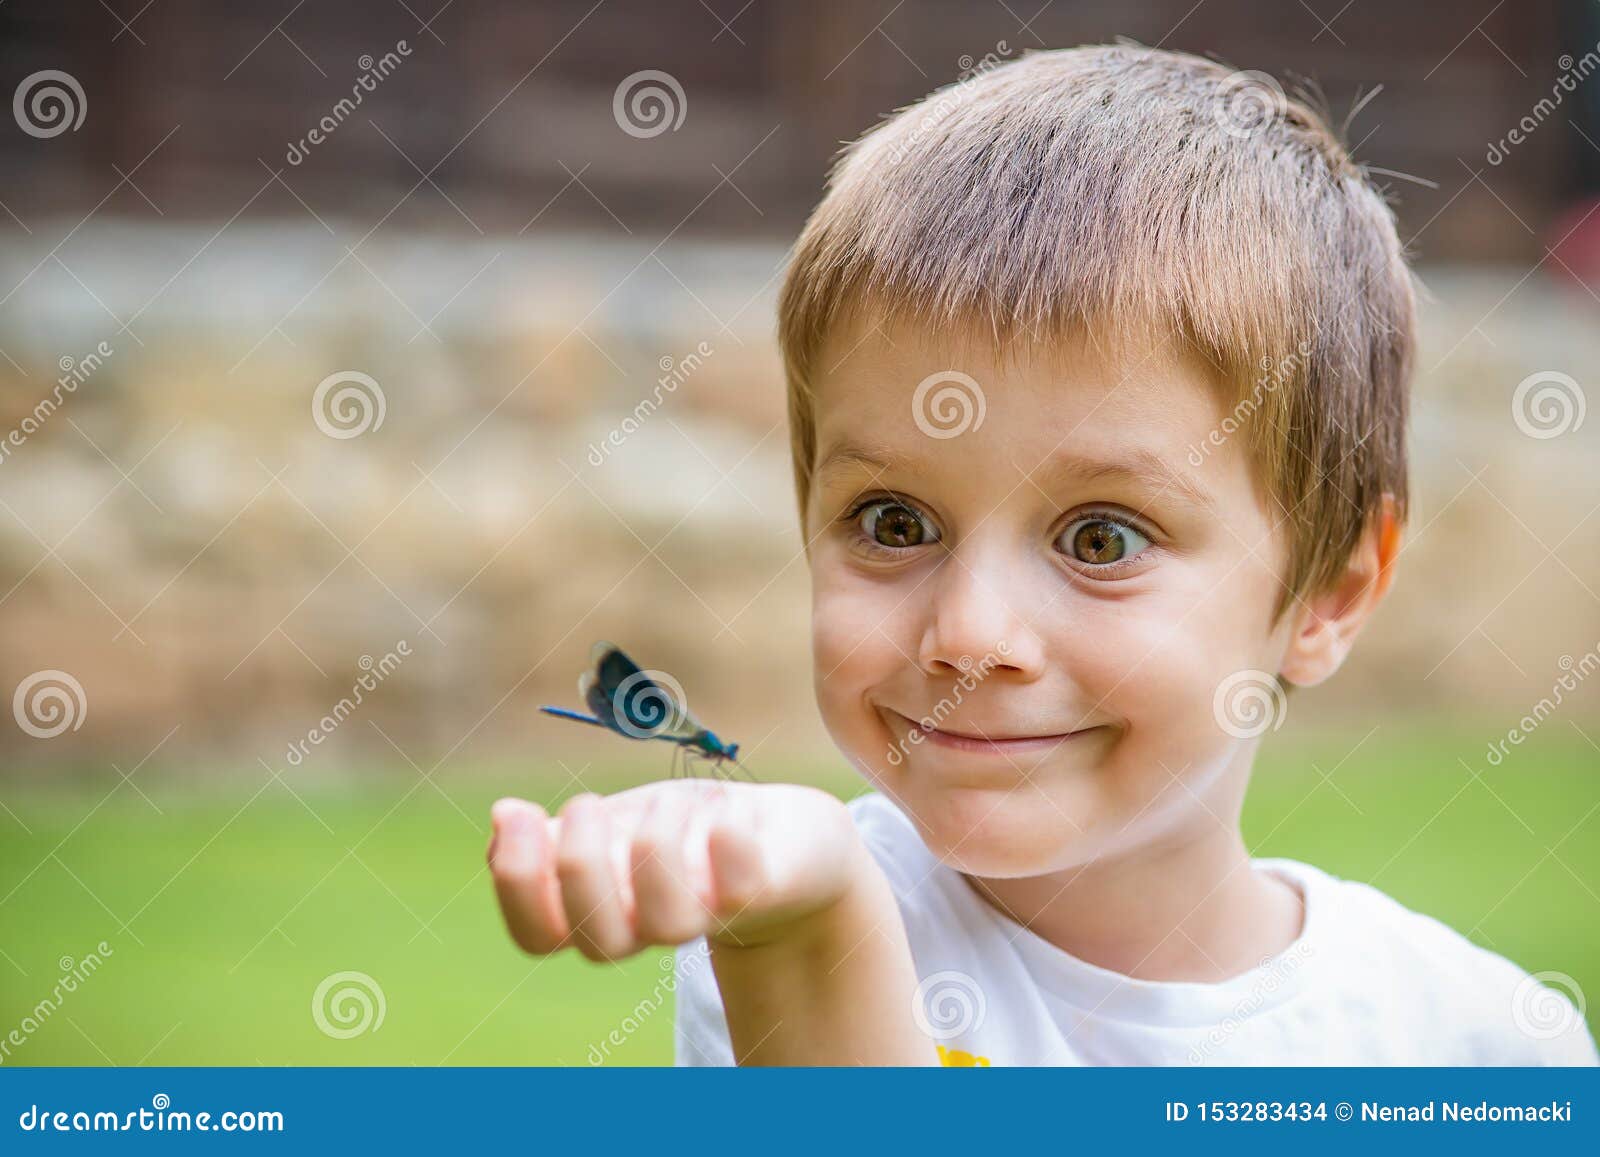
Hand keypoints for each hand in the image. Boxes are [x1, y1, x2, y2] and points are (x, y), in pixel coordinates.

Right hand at [487, 780, 864, 960]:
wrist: (789, 842)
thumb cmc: (689, 832)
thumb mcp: (618, 824)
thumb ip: (559, 837)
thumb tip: (503, 820)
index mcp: (603, 909)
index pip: (538, 935)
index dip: (517, 883)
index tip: (517, 810)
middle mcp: (650, 926)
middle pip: (598, 942)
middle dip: (581, 865)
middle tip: (587, 803)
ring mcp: (709, 914)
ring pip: (667, 921)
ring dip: (656, 842)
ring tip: (670, 798)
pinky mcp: (765, 892)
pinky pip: (741, 887)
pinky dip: (726, 844)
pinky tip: (725, 816)